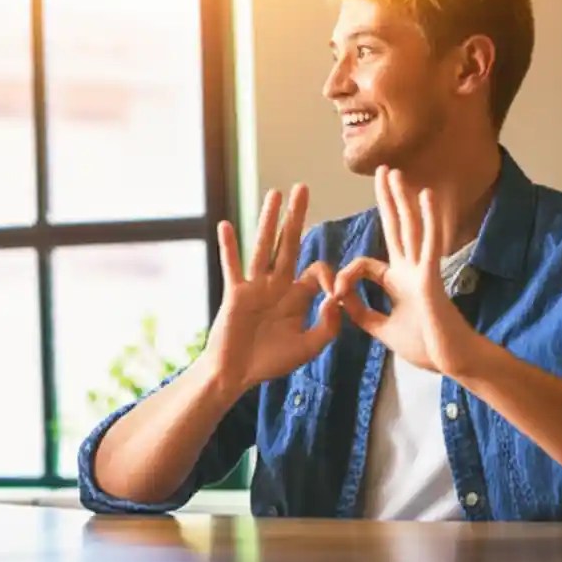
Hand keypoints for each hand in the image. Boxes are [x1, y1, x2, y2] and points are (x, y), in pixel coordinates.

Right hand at [199, 184, 340, 399]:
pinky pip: (231, 266)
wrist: (237, 374)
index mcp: (296, 296)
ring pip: (263, 247)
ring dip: (268, 220)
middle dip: (296, 216)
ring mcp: (254, 286)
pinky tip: (226, 225)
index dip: (329, 275)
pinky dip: (228, 247)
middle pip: (288, 244)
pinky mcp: (235, 294)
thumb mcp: (308, 348)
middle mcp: (276, 284)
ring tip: (274, 194)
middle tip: (302, 187)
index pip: (315, 269)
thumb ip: (327, 327)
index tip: (335, 294)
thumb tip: (335, 300)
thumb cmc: (270, 362)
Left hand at [333, 166, 476, 374]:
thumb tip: (340, 300)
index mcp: (399, 282)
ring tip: (394, 173)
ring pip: (409, 228)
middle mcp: (411, 270)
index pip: (366, 265)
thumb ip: (362, 313)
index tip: (334, 294)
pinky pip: (429, 243)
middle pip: (395, 228)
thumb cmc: (426, 347)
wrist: (453, 362)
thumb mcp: (383, 330)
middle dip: (386, 201)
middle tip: (382, 171)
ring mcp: (423, 270)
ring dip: (401, 200)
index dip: (346, 275)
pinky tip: (425, 195)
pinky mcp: (431, 278)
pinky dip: (428, 219)